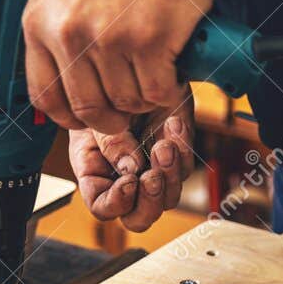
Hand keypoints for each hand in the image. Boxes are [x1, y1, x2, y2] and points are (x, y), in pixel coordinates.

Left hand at [23, 0, 217, 134]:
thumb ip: (55, 28)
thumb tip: (55, 82)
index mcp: (41, 19)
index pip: (44, 95)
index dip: (70, 116)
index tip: (88, 115)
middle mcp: (68, 31)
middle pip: (87, 109)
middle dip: (112, 117)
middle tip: (128, 108)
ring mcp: (107, 38)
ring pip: (125, 103)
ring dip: (144, 96)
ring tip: (153, 70)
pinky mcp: (147, 42)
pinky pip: (157, 93)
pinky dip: (169, 88)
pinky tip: (171, 67)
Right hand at [69, 98, 194, 231]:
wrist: (128, 67)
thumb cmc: (101, 93)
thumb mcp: (96, 117)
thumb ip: (110, 144)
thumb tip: (130, 170)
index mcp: (98, 177)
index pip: (105, 209)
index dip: (117, 203)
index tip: (128, 182)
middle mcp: (127, 181)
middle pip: (140, 217)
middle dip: (149, 202)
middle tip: (153, 176)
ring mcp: (154, 171)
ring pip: (169, 198)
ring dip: (169, 174)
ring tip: (164, 144)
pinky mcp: (177, 154)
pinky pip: (186, 166)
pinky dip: (183, 148)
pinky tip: (173, 124)